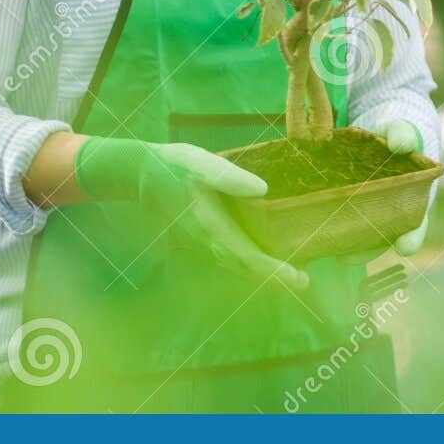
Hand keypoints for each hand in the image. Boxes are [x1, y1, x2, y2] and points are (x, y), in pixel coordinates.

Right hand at [74, 137, 308, 290]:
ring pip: (236, 266)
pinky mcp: (200, 238)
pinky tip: (262, 256)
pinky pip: (228, 258)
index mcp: (212, 227)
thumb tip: (262, 189)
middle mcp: (208, 242)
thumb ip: (228, 177)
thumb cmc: (173, 166)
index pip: (247, 257)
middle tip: (303, 280)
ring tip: (291, 273)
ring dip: (262, 273)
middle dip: (274, 278)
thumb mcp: (200, 163)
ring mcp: (202, 243)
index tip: (297, 278)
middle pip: (245, 268)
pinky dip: (249, 262)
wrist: (140, 174)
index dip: (273, 271)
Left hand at [340, 120, 429, 263]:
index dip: (411, 238)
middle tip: (349, 258)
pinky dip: (331, 232)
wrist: (376, 133)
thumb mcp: (401, 130)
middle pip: (382, 240)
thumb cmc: (395, 134)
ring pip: (360, 238)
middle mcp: (392, 213)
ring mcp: (369, 213)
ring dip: (346, 249)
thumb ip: (403, 134)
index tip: (404, 248)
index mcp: (413, 199)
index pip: (416, 225)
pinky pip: (341, 224)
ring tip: (330, 253)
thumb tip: (400, 145)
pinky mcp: (347, 208)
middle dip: (367, 252)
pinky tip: (316, 235)